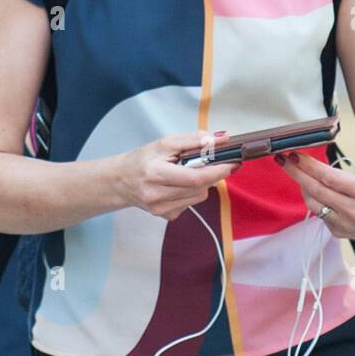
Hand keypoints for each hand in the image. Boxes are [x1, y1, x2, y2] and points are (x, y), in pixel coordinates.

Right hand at [114, 131, 233, 220]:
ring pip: (199, 196)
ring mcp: (162, 210)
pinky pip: (191, 203)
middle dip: (212, 174)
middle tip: (215, 162)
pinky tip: (178, 185)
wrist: (121, 181)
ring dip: (201, 183)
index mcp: (155, 174)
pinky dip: (191, 192)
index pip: (195, 178)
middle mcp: (157, 196)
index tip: (232, 162)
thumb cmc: (143, 159)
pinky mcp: (167, 216)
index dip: (218, 170)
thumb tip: (221, 139)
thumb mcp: (165, 143)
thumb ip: (194, 140)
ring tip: (186, 172)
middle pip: (200, 188)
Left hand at [276, 102, 354, 245]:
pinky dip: (312, 199)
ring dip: (302, 186)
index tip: (294, 153)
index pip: (329, 178)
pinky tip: (309, 185)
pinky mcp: (340, 232)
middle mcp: (354, 211)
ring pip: (313, 204)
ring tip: (294, 169)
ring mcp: (345, 224)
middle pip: (316, 190)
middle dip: (296, 173)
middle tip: (282, 158)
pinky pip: (318, 214)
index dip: (309, 166)